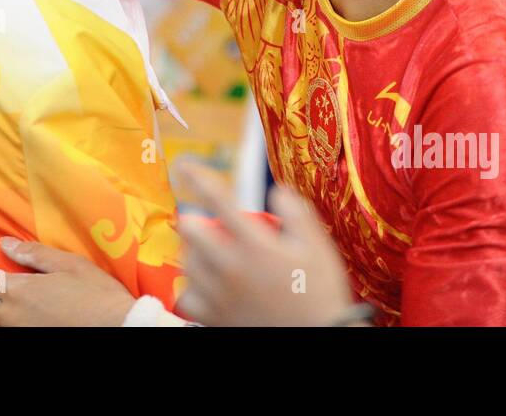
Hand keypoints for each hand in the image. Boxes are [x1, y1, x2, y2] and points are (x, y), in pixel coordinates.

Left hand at [0, 237, 135, 326]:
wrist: (118, 329)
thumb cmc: (96, 295)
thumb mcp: (69, 265)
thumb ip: (35, 255)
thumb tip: (5, 244)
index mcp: (21, 290)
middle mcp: (13, 315)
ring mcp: (21, 333)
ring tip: (0, 310)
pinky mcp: (31, 342)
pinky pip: (11, 334)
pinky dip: (10, 327)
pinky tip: (20, 321)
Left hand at [174, 161, 362, 325]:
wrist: (317, 339)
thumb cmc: (320, 293)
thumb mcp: (317, 248)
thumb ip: (297, 214)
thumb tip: (277, 191)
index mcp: (255, 245)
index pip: (217, 201)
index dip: (198, 177)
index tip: (187, 166)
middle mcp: (230, 267)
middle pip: (189, 231)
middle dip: (194, 220)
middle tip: (206, 223)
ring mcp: (219, 294)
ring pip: (186, 262)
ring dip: (192, 251)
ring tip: (209, 252)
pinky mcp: (213, 317)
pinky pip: (186, 296)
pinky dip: (191, 286)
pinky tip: (206, 284)